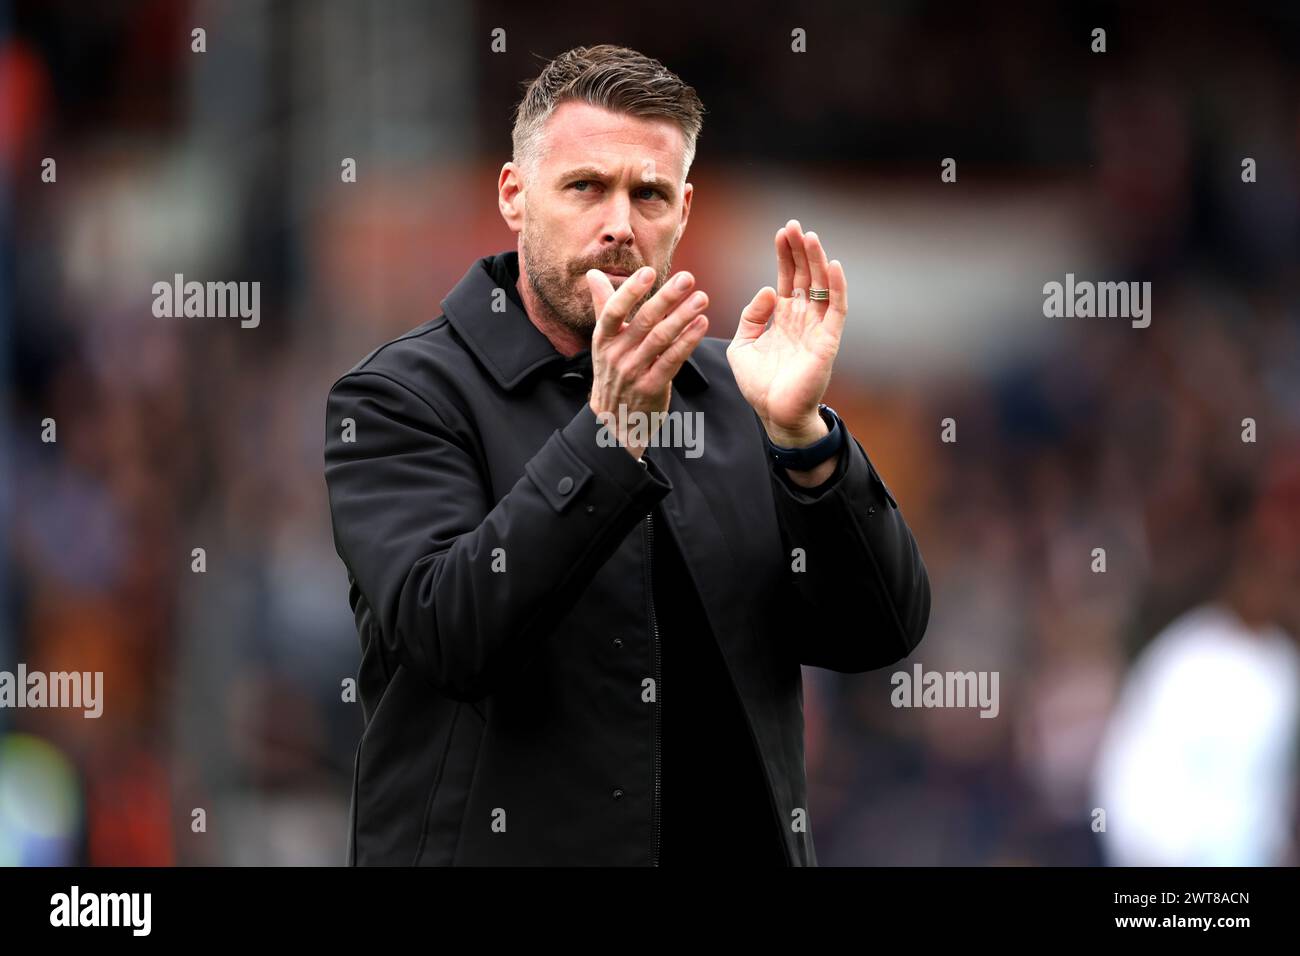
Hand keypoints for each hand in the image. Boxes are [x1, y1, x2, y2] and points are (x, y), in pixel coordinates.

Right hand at [586, 266, 709, 458]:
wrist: (613, 419)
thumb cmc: (612, 371)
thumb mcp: (603, 341)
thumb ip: (603, 305)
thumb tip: (593, 273)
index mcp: (603, 338)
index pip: (613, 310)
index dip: (630, 291)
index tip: (648, 271)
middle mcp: (616, 354)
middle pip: (643, 322)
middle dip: (666, 298)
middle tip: (687, 278)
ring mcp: (633, 372)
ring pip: (660, 340)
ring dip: (683, 317)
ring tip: (701, 299)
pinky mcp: (652, 387)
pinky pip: (672, 361)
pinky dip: (688, 342)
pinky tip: (702, 325)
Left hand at [727, 220, 846, 445]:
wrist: (774, 415)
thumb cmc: (760, 385)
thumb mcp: (743, 345)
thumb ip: (751, 317)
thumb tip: (768, 290)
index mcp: (784, 318)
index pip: (788, 278)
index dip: (785, 255)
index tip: (781, 232)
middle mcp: (803, 319)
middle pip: (805, 276)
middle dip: (799, 250)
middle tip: (794, 225)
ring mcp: (817, 329)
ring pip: (821, 287)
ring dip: (817, 261)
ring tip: (810, 237)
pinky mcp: (827, 342)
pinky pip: (836, 310)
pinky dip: (837, 288)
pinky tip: (833, 266)